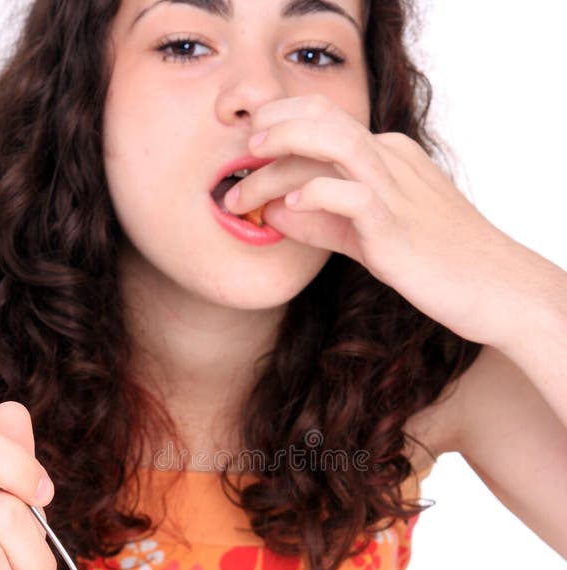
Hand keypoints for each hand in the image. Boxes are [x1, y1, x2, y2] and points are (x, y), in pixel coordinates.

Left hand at [225, 94, 549, 345]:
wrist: (495, 287)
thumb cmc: (437, 264)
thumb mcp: (370, 237)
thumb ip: (323, 222)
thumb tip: (273, 212)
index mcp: (389, 156)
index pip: (326, 124)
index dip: (281, 129)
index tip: (248, 156)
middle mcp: (391, 159)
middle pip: (323, 119)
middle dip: (272, 130)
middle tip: (237, 158)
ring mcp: (396, 186)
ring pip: (332, 142)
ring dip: (281, 152)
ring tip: (246, 170)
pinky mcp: (396, 222)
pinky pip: (348, 193)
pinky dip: (312, 194)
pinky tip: (285, 208)